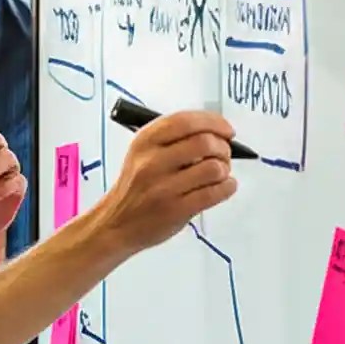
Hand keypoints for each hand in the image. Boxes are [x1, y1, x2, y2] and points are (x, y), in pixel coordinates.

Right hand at [95, 110, 237, 252]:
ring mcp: (164, 187)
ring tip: (219, 173)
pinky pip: (214, 193)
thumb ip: (172, 139)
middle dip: (223, 147)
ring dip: (225, 169)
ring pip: (213, 168)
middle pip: (205, 142)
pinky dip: (227, 187)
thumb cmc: (136, 186)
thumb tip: (214, 132)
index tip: (226, 130)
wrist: (117, 222)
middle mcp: (152, 161)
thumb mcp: (142, 153)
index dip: (213, 122)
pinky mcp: (176, 209)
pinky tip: (224, 186)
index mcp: (145, 141)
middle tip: (224, 154)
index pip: (186, 121)